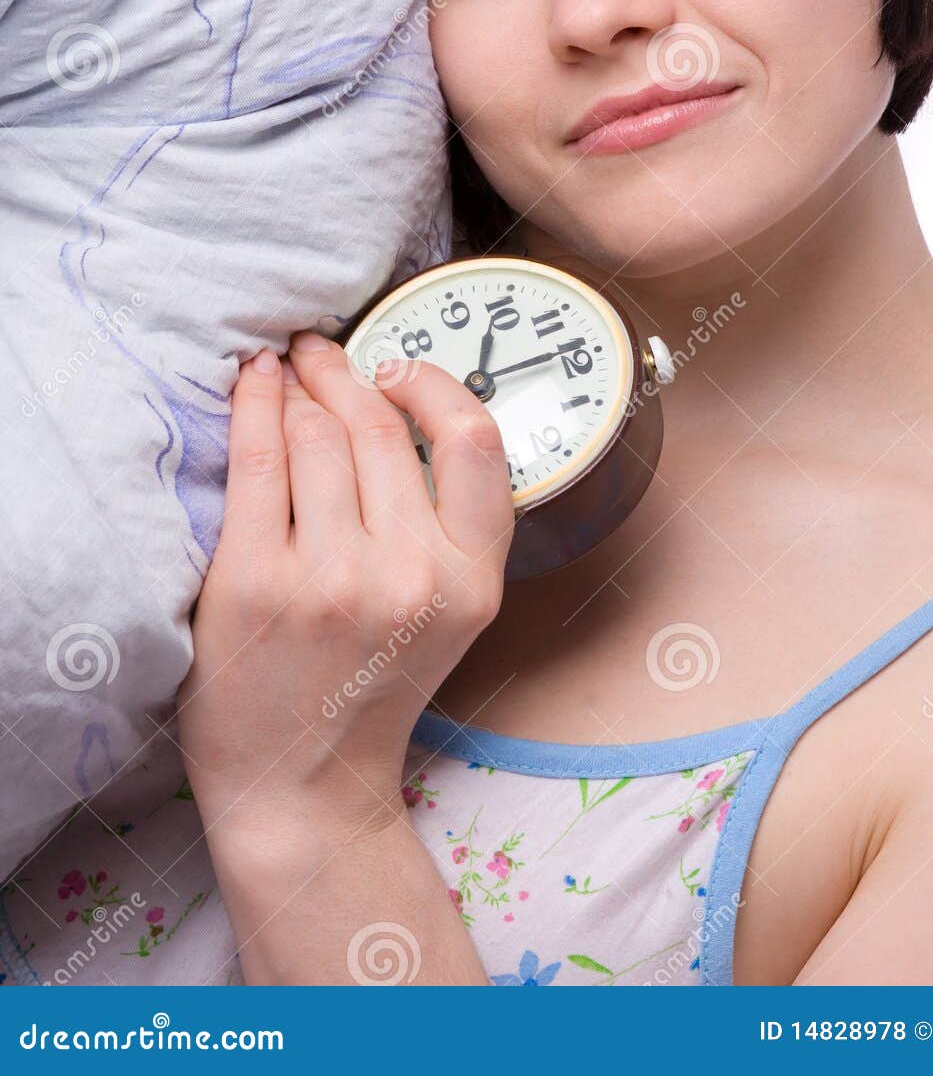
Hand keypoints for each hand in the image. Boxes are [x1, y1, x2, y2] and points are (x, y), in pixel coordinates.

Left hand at [175, 333, 513, 842]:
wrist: (301, 785)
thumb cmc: (368, 689)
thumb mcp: (448, 613)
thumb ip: (443, 525)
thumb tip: (400, 407)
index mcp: (473, 582)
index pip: (476, 444)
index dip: (434, 386)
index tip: (399, 368)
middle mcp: (410, 576)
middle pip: (379, 428)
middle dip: (346, 371)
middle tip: (321, 349)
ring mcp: (331, 579)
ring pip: (317, 434)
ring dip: (298, 383)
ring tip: (285, 367)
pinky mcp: (257, 582)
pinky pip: (258, 460)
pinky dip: (254, 406)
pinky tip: (252, 385)